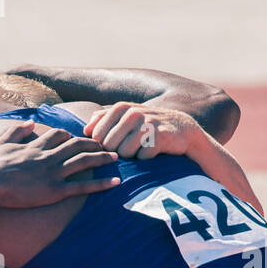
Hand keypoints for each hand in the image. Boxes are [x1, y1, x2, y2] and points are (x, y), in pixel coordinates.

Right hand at [0, 122, 119, 207]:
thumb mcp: (1, 143)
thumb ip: (17, 131)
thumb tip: (31, 123)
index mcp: (37, 146)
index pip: (60, 135)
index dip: (71, 136)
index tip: (79, 139)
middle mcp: (49, 156)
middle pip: (77, 145)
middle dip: (93, 144)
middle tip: (106, 144)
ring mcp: (53, 173)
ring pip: (83, 161)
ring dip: (102, 158)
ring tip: (115, 157)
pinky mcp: (54, 191)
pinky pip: (82, 187)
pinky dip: (100, 184)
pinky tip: (115, 183)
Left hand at [83, 102, 199, 158]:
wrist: (181, 129)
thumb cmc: (148, 126)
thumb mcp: (126, 117)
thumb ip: (104, 119)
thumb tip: (85, 129)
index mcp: (120, 108)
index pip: (97, 136)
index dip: (105, 145)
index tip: (119, 143)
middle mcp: (133, 113)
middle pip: (109, 146)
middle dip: (118, 152)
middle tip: (133, 147)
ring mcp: (147, 124)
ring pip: (124, 153)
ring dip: (132, 157)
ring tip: (142, 149)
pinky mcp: (160, 137)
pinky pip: (142, 158)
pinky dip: (146, 160)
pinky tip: (154, 152)